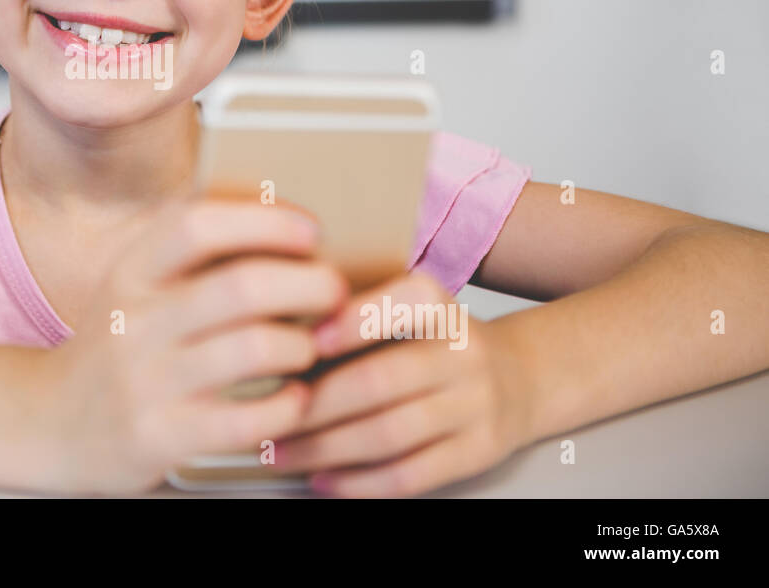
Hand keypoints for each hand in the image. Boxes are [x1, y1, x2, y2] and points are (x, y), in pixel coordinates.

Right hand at [36, 198, 347, 493]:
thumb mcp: (137, 285)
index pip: (197, 224)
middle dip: (308, 283)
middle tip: (333, 291)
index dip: (265, 221)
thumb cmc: (120, 344)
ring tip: (308, 347)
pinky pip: (249, 419)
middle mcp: (132, 320)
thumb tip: (290, 222)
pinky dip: (289, 406)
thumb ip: (195, 253)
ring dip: (302, 345)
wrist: (52, 423)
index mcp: (131, 270)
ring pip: (254, 349)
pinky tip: (293, 398)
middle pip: (241, 286)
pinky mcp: (160, 437)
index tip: (310, 231)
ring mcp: (144, 381)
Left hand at [274, 272, 532, 496]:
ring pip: (391, 433)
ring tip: (282, 453)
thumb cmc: (434, 342)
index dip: (353, 322)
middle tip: (267, 416)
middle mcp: (463, 352)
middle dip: (314, 404)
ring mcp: (475, 405)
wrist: (519, 376)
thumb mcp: (407, 309)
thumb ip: (354, 315)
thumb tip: (274, 338)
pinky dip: (360, 482)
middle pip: (381, 380)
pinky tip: (324, 478)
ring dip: (326, 449)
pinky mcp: (477, 451)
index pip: (403, 302)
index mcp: (440, 306)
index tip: (305, 340)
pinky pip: (411, 473)